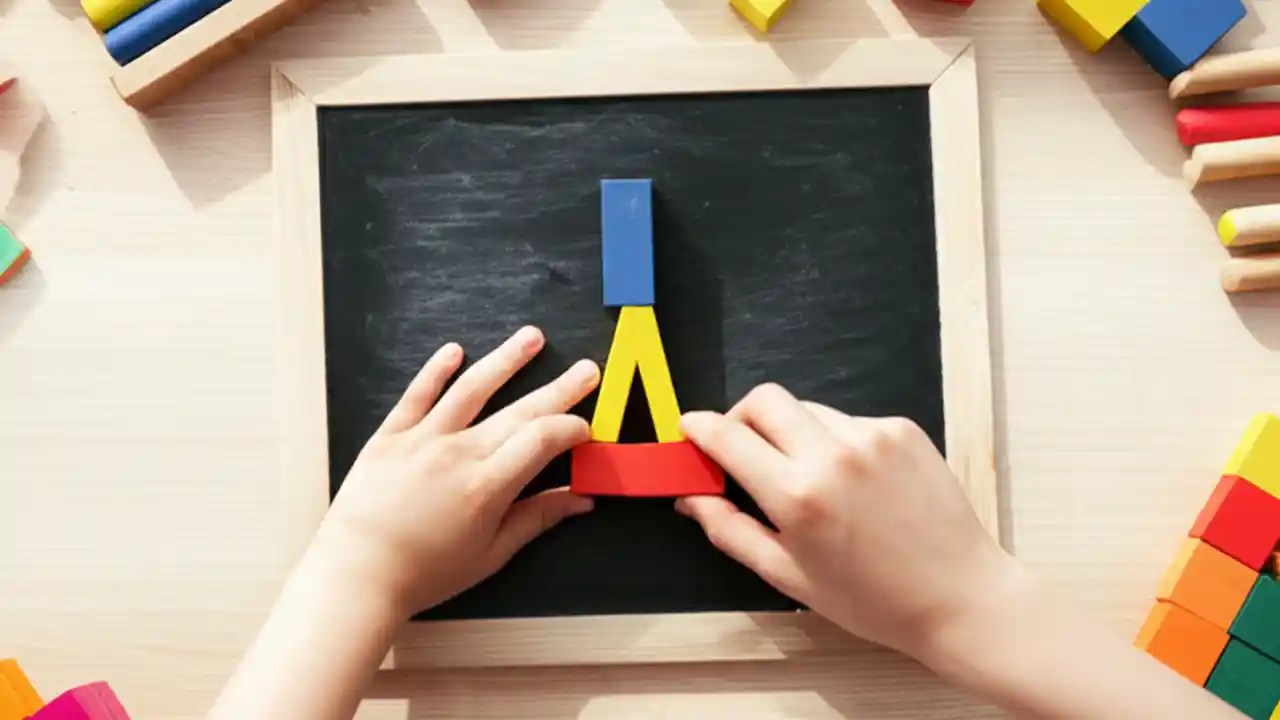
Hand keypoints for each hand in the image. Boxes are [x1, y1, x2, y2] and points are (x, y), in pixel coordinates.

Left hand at [314, 326, 599, 615]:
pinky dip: (436, 370)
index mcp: (487, 486)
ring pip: (472, 388)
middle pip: (520, 411)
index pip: (542, 440)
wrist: (356, 574)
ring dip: (506, 360)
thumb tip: (580, 500)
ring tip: (533, 337)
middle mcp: (458, 453)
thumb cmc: (424, 574)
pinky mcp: (390, 436)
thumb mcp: (490, 555)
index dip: (570, 429)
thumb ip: (537, 519)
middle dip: (560, 389)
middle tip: (587, 369)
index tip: (584, 428)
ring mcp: (423, 439)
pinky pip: (418, 394)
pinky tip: (455, 350)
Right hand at [676, 384, 1016, 659]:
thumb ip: (730, 530)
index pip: (728, 436)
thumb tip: (692, 497)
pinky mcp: (902, 430)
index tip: (690, 428)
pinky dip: (836, 443)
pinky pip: (849, 421)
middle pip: (764, 399)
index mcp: (798, 496)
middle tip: (741, 448)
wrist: (959, 596)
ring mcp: (872, 437)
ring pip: (807, 410)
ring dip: (792, 433)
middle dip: (741, 416)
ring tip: (810, 481)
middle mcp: (834, 455)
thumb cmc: (874, 600)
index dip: (699, 428)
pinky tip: (853, 484)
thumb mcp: (789, 576)